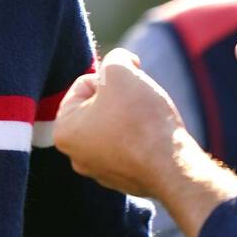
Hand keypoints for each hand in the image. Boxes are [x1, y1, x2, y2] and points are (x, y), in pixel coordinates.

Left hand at [53, 48, 185, 197]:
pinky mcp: (125, 180)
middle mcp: (76, 157)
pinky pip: (130, 146)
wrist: (172, 166)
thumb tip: (122, 62)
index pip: (84, 84)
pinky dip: (142, 137)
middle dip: (120, 97)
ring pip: (115, 125)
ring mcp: (101, 171)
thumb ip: (114, 57)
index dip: (110, 79)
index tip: (128, 88)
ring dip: (131, 115)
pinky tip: (154, 139)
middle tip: (139, 101)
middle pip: (98, 106)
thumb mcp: (120, 70)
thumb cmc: (140, 118)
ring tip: (148, 120)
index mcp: (64, 132)